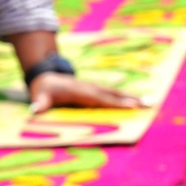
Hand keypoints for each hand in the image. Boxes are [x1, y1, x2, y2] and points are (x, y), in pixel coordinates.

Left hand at [27, 72, 143, 114]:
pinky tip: (138, 102)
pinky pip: (113, 94)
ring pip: (115, 93)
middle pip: (112, 95)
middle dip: (130, 100)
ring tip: (149, 103)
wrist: (45, 76)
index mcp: (79, 91)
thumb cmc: (43, 89)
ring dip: (132, 98)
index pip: (99, 99)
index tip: (130, 106)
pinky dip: (126, 98)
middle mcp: (90, 88)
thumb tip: (35, 110)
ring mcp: (94, 88)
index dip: (114, 103)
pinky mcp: (96, 90)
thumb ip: (39, 103)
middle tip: (148, 105)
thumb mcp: (39, 96)